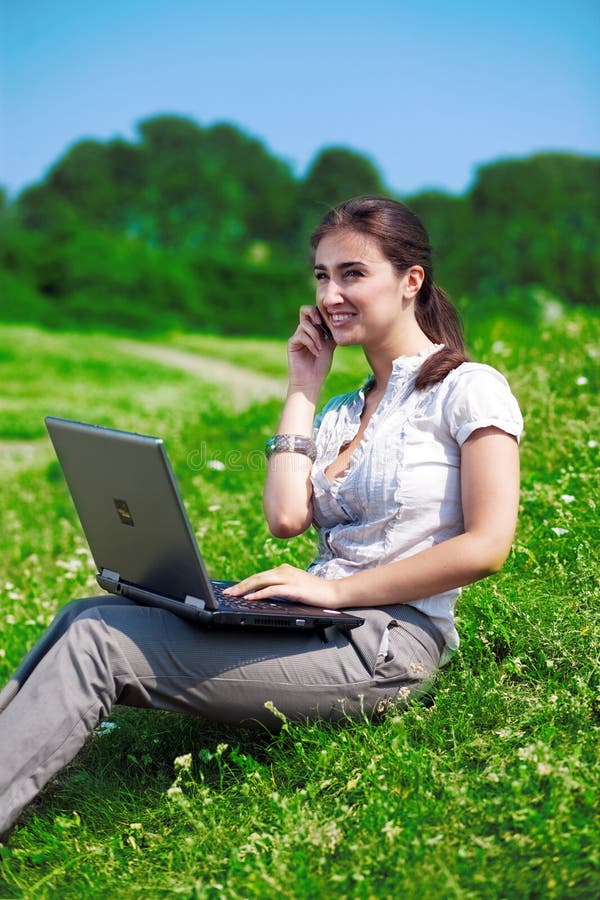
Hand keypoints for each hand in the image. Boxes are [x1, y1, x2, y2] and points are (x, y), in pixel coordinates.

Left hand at [223, 564, 342, 608]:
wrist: (333, 593)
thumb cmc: (314, 593)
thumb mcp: (293, 588)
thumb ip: (279, 588)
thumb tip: (261, 595)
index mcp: (283, 570)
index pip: (259, 576)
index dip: (244, 583)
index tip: (232, 589)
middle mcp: (284, 571)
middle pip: (257, 577)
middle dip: (240, 585)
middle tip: (227, 593)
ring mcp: (289, 578)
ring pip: (261, 581)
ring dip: (245, 589)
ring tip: (234, 595)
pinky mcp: (293, 588)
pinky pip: (272, 590)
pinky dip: (259, 594)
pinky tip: (250, 598)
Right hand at [287, 305, 335, 391]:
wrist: (311, 381)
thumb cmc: (320, 366)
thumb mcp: (330, 346)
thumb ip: (332, 333)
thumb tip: (339, 321)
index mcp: (313, 330)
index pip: (315, 312)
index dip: (323, 312)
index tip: (332, 321)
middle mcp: (304, 331)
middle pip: (305, 310)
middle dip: (314, 313)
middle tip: (321, 322)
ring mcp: (297, 336)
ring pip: (305, 324)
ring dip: (315, 335)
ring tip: (320, 347)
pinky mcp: (292, 343)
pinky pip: (301, 335)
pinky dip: (310, 343)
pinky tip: (316, 352)